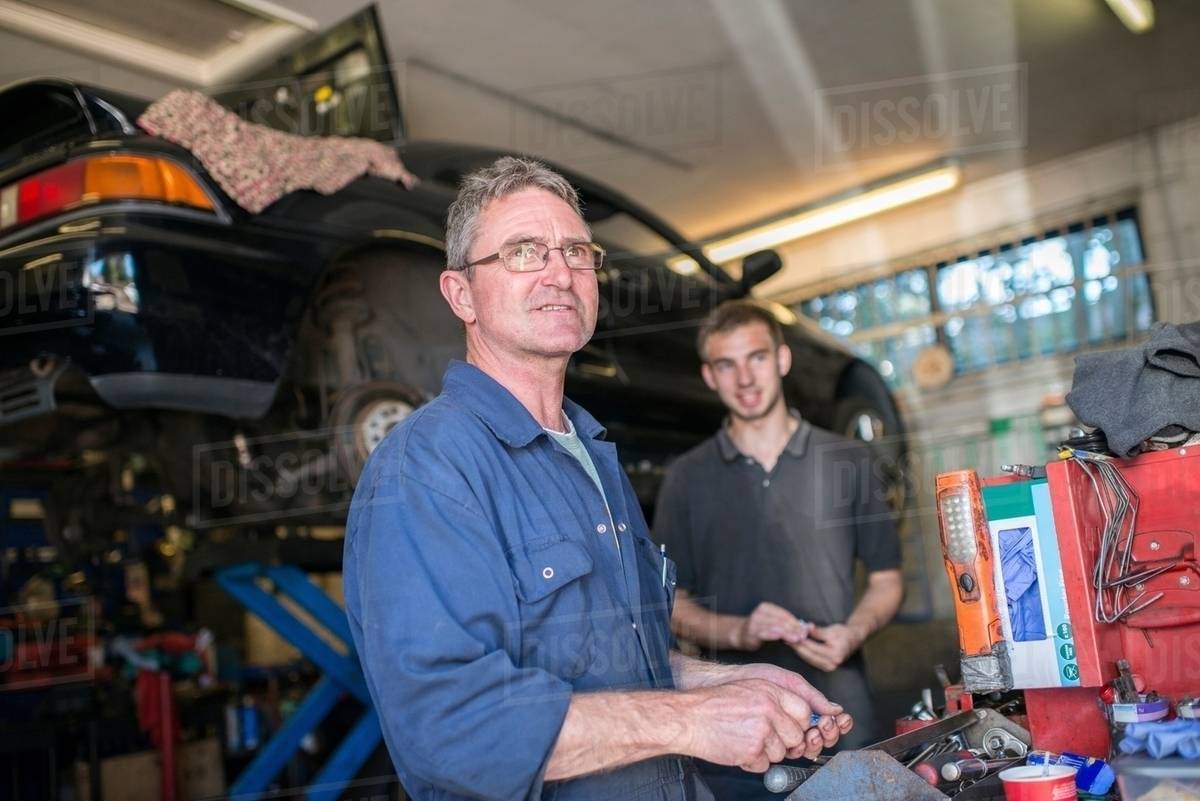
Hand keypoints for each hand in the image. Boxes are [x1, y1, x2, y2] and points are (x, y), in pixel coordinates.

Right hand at [679, 678, 831, 770]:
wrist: (688, 717)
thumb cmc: (714, 704)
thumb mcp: (748, 689)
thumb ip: (774, 699)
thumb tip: (798, 716)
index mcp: (770, 691)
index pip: (804, 711)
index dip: (800, 723)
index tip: (792, 728)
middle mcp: (769, 709)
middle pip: (797, 735)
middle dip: (784, 742)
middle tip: (765, 737)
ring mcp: (762, 730)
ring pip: (781, 753)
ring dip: (766, 752)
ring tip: (745, 740)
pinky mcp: (752, 750)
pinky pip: (764, 765)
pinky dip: (752, 762)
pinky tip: (738, 748)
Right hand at [733, 602, 810, 650]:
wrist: (741, 634)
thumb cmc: (762, 630)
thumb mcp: (775, 624)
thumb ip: (790, 625)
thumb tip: (810, 626)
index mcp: (766, 607)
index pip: (785, 615)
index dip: (796, 622)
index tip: (806, 630)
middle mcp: (760, 612)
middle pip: (781, 620)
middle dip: (794, 628)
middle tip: (804, 635)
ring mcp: (755, 621)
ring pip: (775, 627)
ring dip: (788, 633)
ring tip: (798, 639)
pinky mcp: (751, 631)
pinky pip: (765, 633)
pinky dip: (775, 635)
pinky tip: (782, 638)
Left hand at [734, 662, 853, 748]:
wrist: (730, 685)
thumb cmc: (757, 679)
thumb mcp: (789, 682)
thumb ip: (812, 696)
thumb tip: (836, 709)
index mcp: (804, 709)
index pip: (829, 723)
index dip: (837, 725)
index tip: (837, 721)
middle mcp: (797, 725)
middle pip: (822, 739)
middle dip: (827, 735)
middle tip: (821, 727)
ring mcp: (784, 736)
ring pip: (808, 749)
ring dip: (814, 743)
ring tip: (810, 734)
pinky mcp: (770, 745)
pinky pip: (789, 754)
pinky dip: (796, 750)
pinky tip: (794, 742)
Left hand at [792, 623, 864, 671]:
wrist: (854, 639)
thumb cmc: (844, 633)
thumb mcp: (831, 630)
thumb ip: (817, 632)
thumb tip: (804, 628)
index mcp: (835, 655)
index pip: (813, 648)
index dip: (800, 641)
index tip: (790, 634)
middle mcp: (832, 664)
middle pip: (808, 655)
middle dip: (796, 646)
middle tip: (784, 637)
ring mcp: (829, 667)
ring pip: (808, 658)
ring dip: (798, 650)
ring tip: (787, 640)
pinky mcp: (825, 667)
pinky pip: (811, 660)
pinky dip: (803, 652)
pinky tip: (795, 646)